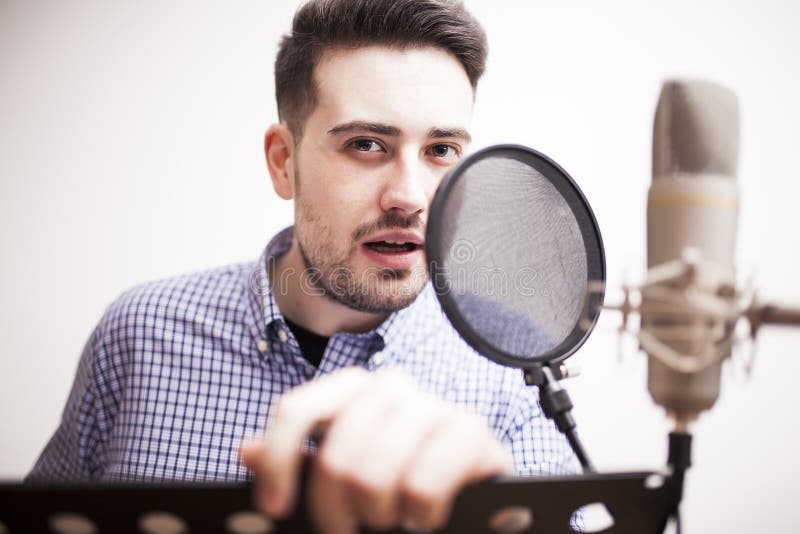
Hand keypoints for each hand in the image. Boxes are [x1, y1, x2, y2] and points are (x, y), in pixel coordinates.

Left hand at [240, 366, 512, 532]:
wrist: (472, 498)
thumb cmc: (397, 485)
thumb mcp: (341, 477)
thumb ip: (295, 463)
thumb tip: (246, 449)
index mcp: (353, 390)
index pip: (297, 410)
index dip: (278, 462)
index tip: (275, 509)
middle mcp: (391, 385)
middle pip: (335, 456)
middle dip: (334, 512)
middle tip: (348, 532)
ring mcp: (433, 404)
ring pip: (374, 473)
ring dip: (378, 517)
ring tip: (392, 522)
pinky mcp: (470, 431)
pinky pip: (422, 484)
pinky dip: (419, 515)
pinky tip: (427, 516)